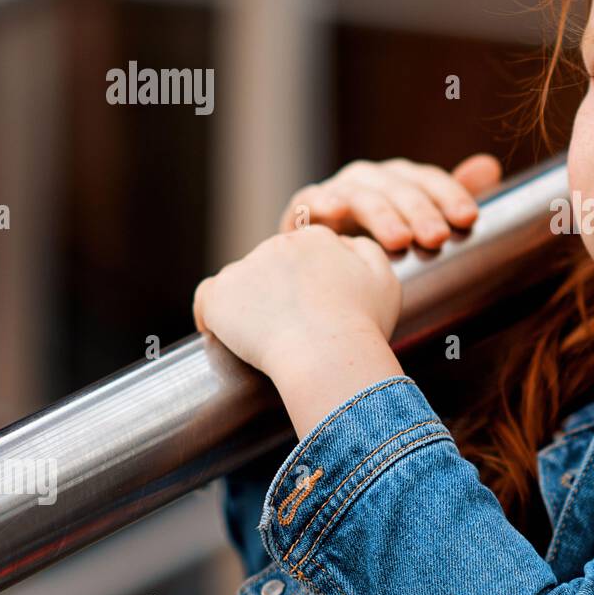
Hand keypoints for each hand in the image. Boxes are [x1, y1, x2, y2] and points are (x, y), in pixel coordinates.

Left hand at [192, 225, 400, 378]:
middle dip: (280, 291)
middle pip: (273, 265)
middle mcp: (278, 244)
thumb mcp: (385, 280)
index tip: (315, 307)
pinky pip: (208, 299)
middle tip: (297, 329)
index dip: (308, 281)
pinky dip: (213, 313)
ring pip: (243, 282)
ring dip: (251, 303)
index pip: (304, 253)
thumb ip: (365, 251)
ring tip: (269, 338)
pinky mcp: (220, 294)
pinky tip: (223, 331)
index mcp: (317, 238)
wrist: (328, 356)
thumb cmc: (362, 324)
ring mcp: (245, 268)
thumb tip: (344, 242)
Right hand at [278, 152, 502, 250]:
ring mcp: (334, 192)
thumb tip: (490, 165)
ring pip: (360, 194)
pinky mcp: (301, 211)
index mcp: (399, 181)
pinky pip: (308, 201)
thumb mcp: (417, 225)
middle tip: (437, 238)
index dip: (449, 194)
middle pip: (397, 186)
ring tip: (399, 240)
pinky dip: (320, 203)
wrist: (318, 272)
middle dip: (419, 210)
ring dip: (380, 214)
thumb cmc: (375, 248)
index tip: (469, 218)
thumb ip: (450, 199)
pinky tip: (334, 214)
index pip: (428, 179)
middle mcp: (368, 180)